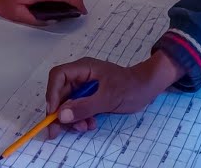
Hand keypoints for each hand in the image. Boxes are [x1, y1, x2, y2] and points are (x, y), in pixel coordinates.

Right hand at [43, 51, 183, 138]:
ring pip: (68, 104)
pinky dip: (81, 119)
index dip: (52, 93)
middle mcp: (80, 77)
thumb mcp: (108, 98)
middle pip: (60, 93)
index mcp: (83, 68)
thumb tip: (61, 115)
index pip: (58, 76)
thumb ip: (84, 106)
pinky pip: (78, 110)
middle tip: (56, 131)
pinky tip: (90, 125)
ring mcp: (85, 88)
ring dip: (72, 118)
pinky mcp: (90, 98)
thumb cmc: (130, 88)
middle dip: (60, 112)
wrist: (147, 89)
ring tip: (84, 127)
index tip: (53, 113)